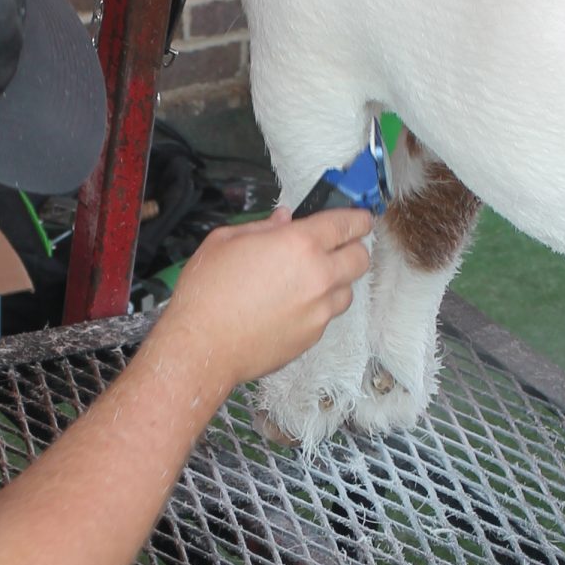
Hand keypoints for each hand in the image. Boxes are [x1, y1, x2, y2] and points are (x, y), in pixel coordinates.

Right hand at [158, 207, 372, 392]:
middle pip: (361, 258)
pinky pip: (328, 316)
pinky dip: (317, 308)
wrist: (203, 346)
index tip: (359, 219)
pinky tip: (291, 307)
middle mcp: (318, 276)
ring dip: (335, 281)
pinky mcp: (313, 336)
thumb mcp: (226, 241)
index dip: (357, 219)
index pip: (348, 224)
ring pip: (347, 290)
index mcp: (299, 244)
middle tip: (335, 248)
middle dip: (353, 248)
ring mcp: (319, 310)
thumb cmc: (207, 294)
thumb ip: (263, 227)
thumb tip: (283, 220)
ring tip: (307, 281)